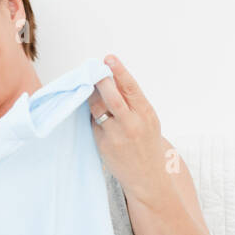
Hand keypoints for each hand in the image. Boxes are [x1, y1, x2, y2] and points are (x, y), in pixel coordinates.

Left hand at [88, 55, 166, 198]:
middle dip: (100, 81)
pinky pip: (93, 124)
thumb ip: (132, 102)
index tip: (109, 59)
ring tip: (87, 85)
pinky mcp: (103, 145)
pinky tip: (91, 111)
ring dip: (90, 95)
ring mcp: (117, 136)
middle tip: (92, 69)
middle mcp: (132, 124)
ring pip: (98, 109)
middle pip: (112, 98)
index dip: (119, 72)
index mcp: (146, 114)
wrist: (148, 176)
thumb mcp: (147, 120)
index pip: (131, 88)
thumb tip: (111, 79)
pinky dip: (91, 115)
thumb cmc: (146, 142)